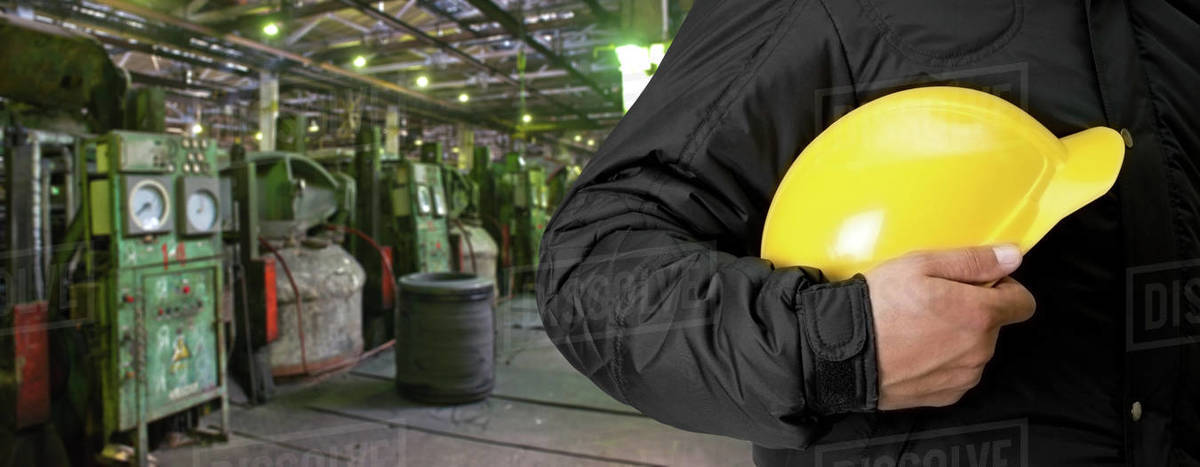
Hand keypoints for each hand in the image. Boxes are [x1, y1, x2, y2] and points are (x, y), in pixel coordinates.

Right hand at [866, 245, 1035, 409]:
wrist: (842, 353)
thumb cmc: (878, 306)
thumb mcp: (921, 265)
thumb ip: (974, 261)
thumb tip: (1013, 257)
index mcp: (980, 314)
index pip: (1023, 302)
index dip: (1002, 288)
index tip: (976, 285)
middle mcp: (979, 350)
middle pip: (994, 326)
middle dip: (972, 312)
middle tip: (931, 304)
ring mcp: (963, 376)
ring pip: (974, 350)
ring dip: (957, 339)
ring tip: (917, 328)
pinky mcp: (945, 396)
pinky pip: (956, 373)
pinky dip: (942, 362)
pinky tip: (914, 351)